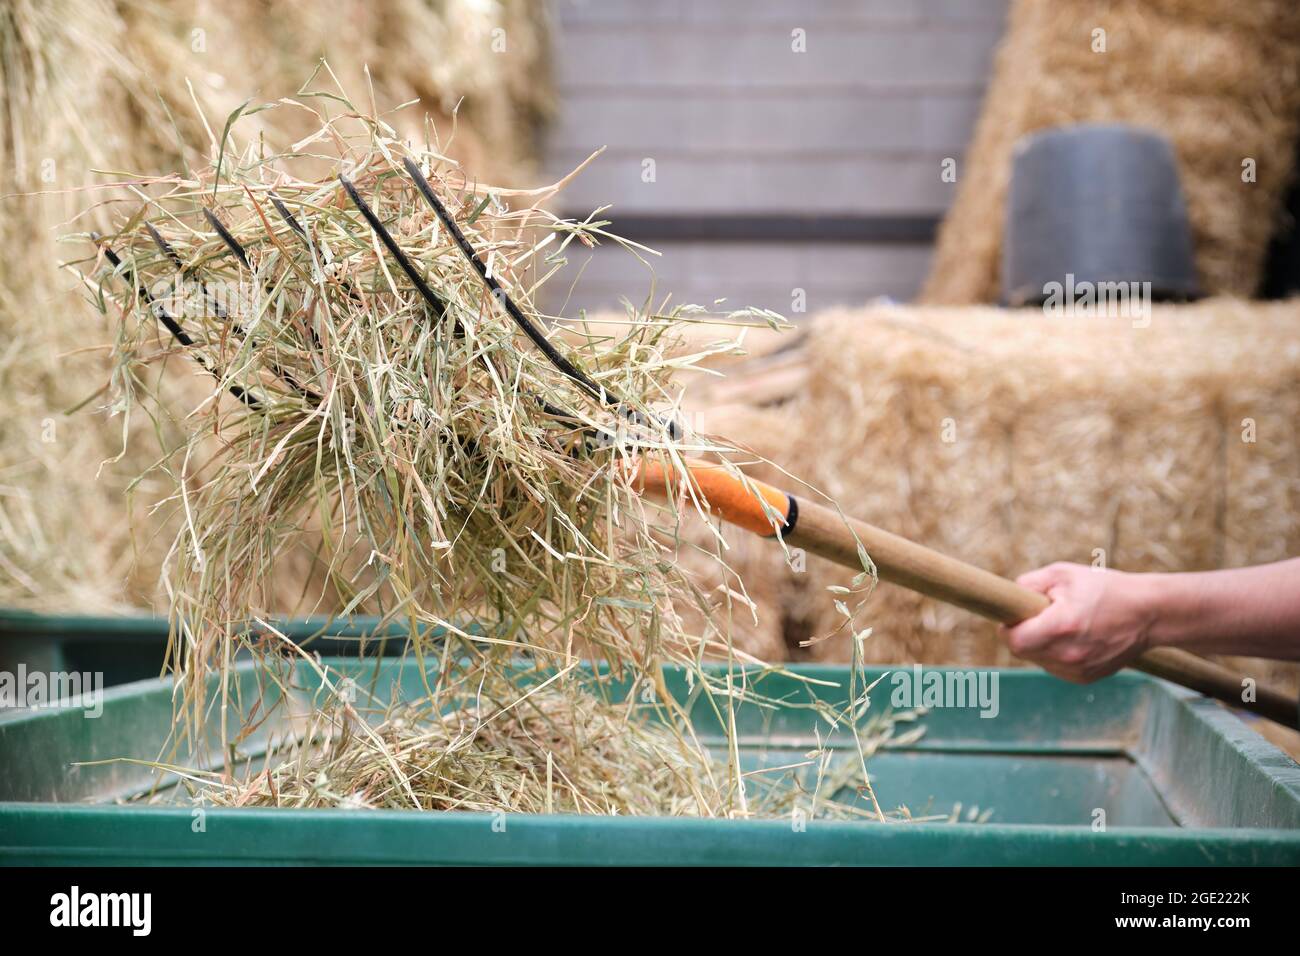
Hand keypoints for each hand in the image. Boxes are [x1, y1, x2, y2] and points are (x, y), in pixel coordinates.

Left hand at [1003, 562, 1153, 682]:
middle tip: (1040, 616)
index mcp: (1061, 626)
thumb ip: (1028, 585)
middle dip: (1024, 633)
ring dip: (1040, 645)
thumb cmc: (1103, 588)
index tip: (1014, 616)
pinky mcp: (1086, 678)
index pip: (1014, 641)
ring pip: (1038, 660)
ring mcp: (1078, 670)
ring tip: (1063, 625)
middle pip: (1023, 651)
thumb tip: (1006, 599)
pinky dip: (1056, 654)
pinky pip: (1055, 667)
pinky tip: (1074, 638)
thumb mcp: (1063, 574)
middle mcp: (1068, 654)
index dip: (1008, 628)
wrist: (1148, 613)